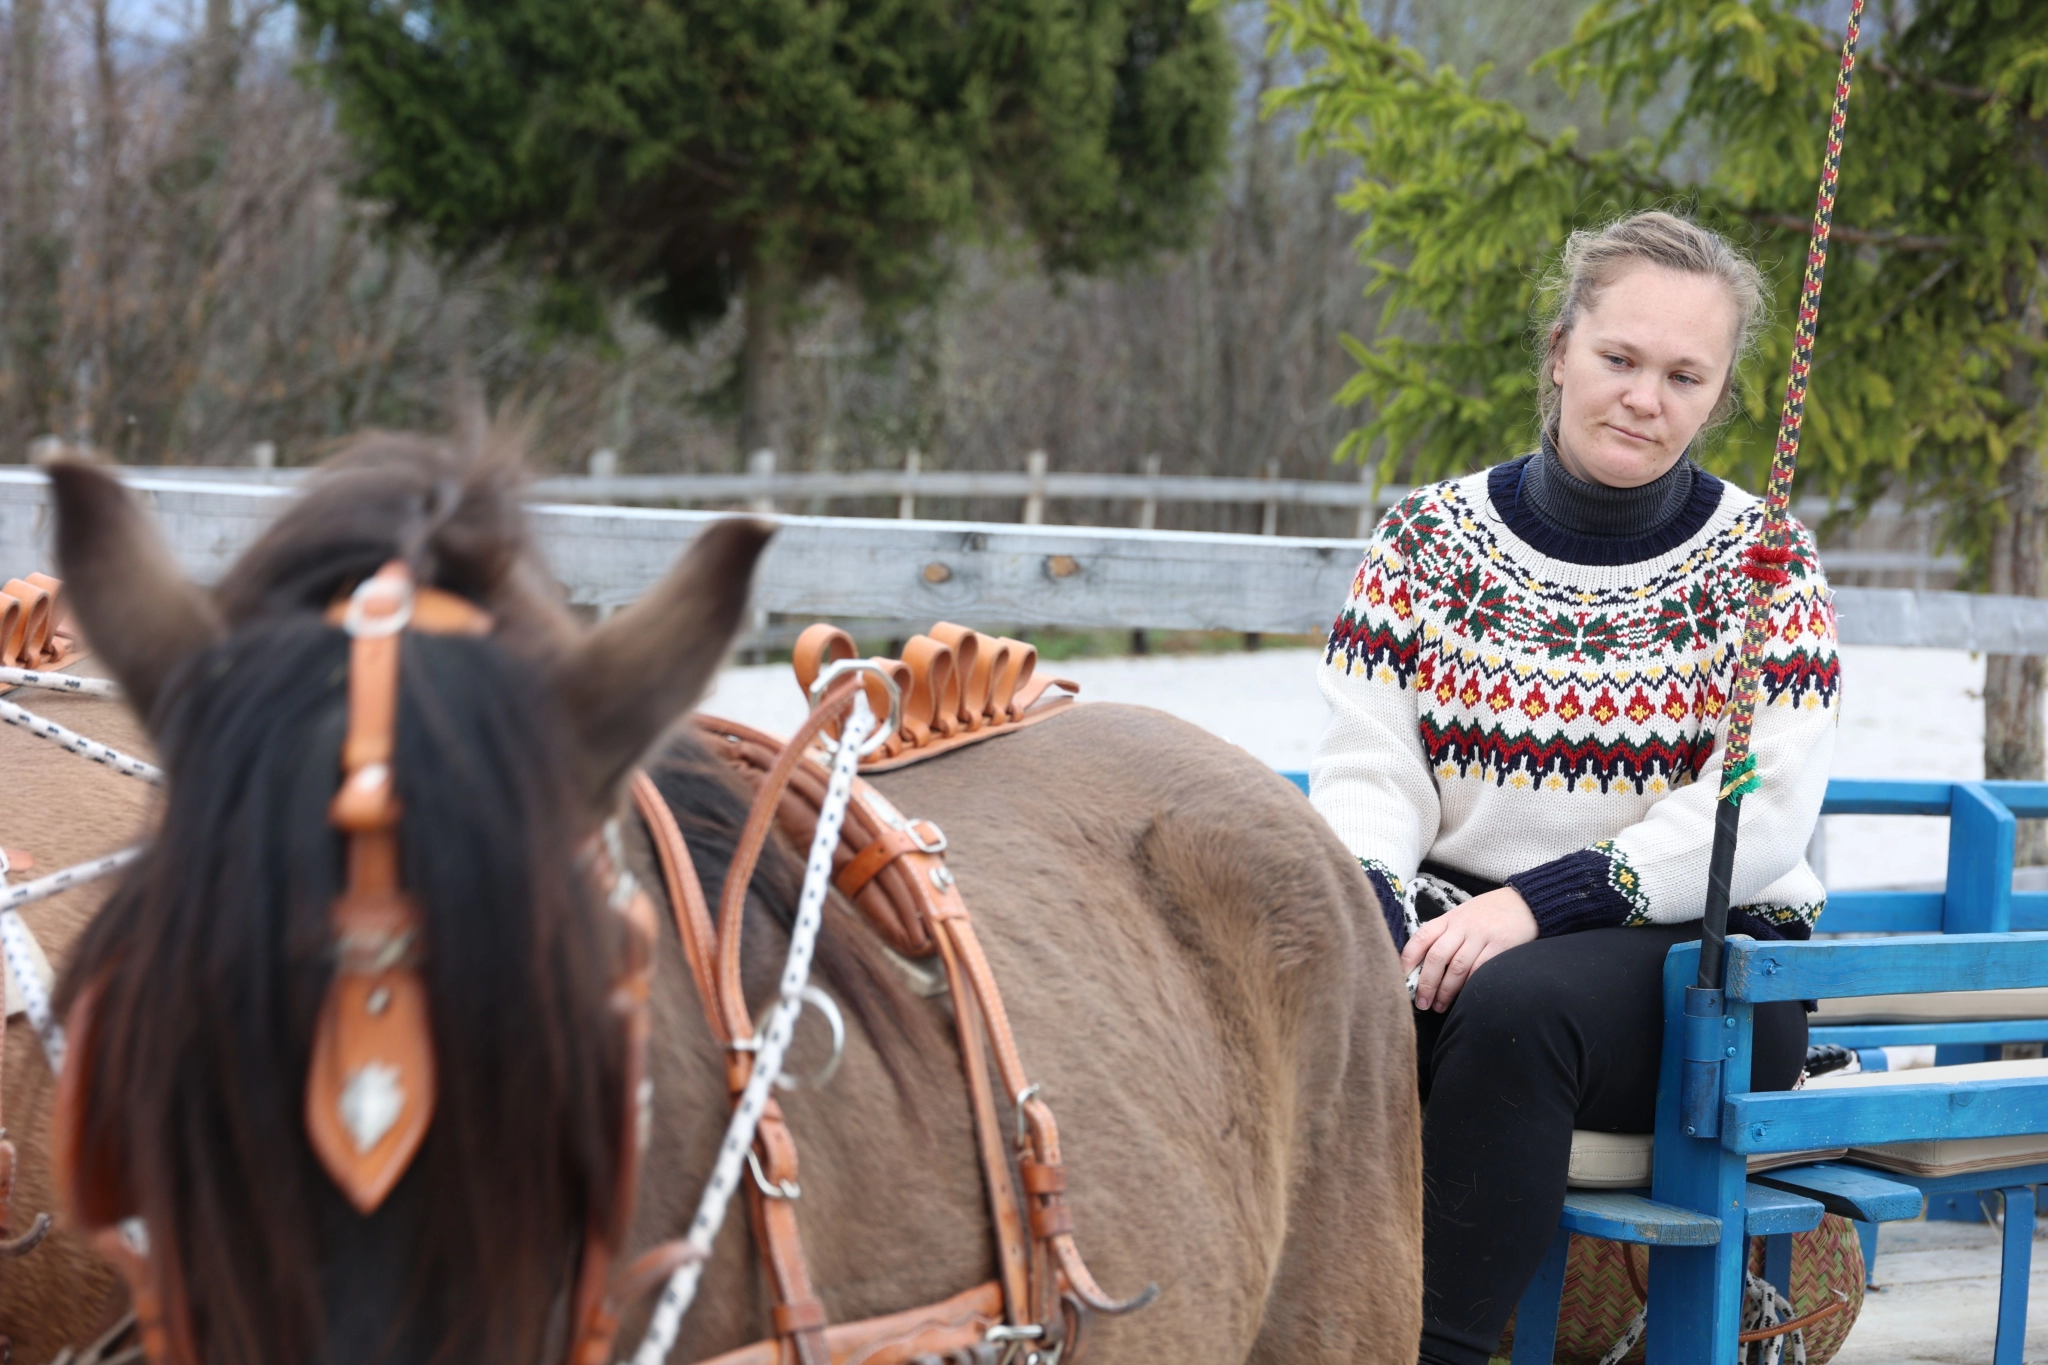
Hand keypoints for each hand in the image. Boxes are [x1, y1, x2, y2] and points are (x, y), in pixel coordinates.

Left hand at [1401, 887, 1538, 1011]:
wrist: (1525, 902)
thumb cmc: (1489, 913)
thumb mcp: (1462, 915)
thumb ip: (1444, 934)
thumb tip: (1421, 965)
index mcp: (1448, 919)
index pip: (1421, 938)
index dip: (1408, 960)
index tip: (1401, 979)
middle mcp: (1461, 926)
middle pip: (1436, 957)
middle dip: (1426, 984)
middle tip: (1422, 1003)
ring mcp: (1481, 935)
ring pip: (1457, 967)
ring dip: (1446, 990)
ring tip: (1439, 1006)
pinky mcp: (1500, 946)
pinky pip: (1480, 969)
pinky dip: (1469, 985)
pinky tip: (1464, 997)